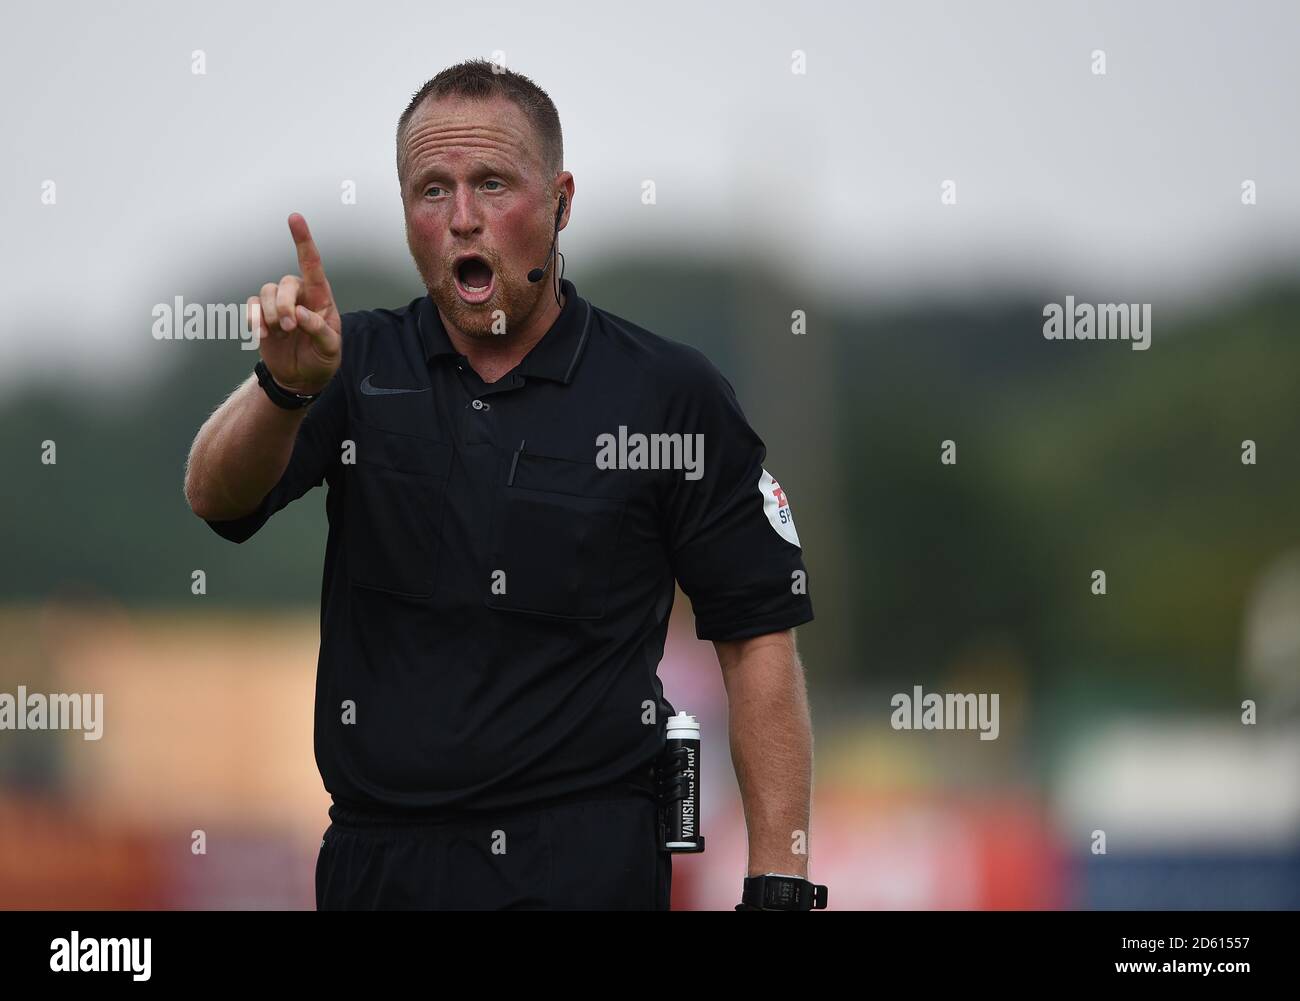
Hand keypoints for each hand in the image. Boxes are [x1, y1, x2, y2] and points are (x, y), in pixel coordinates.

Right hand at [249, 213, 342, 394]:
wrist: (301, 378)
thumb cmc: (322, 360)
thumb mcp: (330, 349)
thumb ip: (319, 330)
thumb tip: (300, 314)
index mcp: (321, 298)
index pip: (312, 264)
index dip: (302, 240)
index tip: (294, 217)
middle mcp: (300, 295)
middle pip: (284, 284)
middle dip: (283, 306)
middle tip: (289, 328)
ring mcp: (279, 304)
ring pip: (266, 292)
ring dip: (270, 314)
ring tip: (280, 334)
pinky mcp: (263, 314)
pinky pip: (252, 306)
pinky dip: (255, 320)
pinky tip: (263, 335)